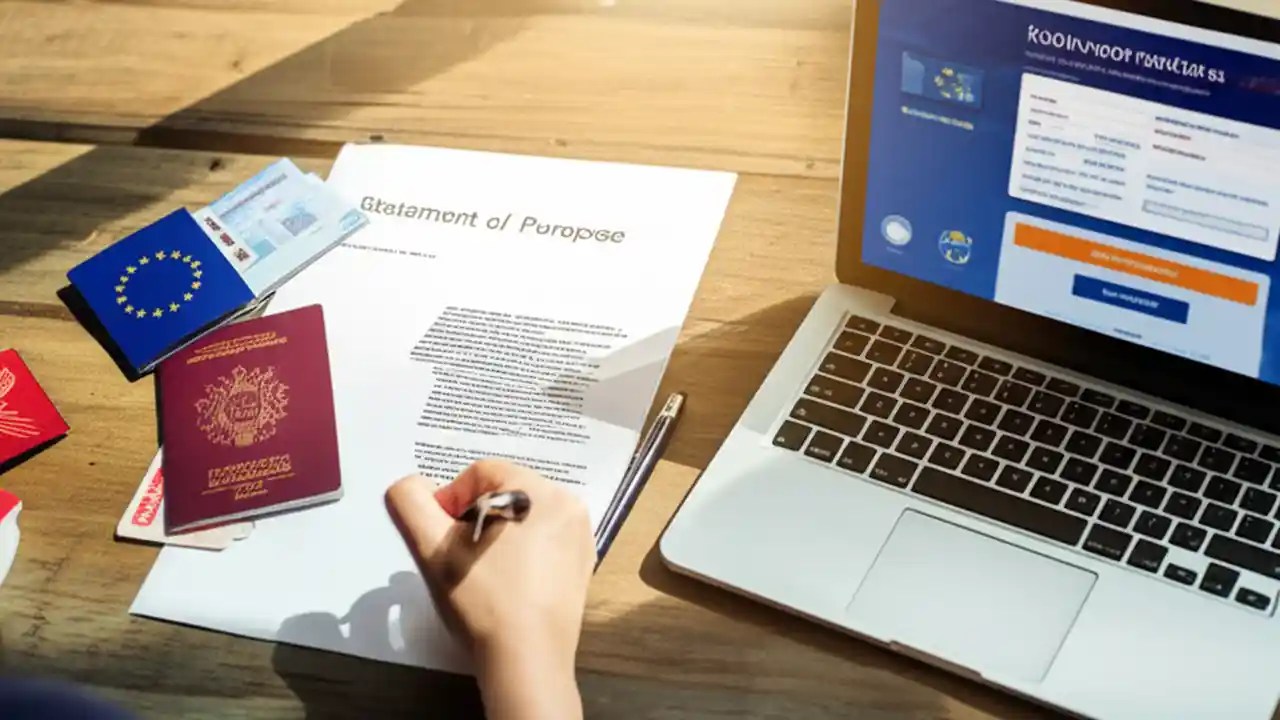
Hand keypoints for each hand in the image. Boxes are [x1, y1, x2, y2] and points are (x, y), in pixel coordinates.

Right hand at [385, 460, 593, 719]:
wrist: (525, 660)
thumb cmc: (481, 599)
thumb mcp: (431, 548)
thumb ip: (410, 502)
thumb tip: (412, 486)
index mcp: (539, 490)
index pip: (480, 474)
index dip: (450, 501)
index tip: (441, 539)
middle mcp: (569, 504)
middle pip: (503, 493)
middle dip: (473, 518)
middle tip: (459, 558)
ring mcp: (580, 536)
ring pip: (522, 518)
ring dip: (496, 536)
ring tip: (482, 573)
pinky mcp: (582, 565)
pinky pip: (542, 542)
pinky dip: (521, 554)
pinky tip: (507, 585)